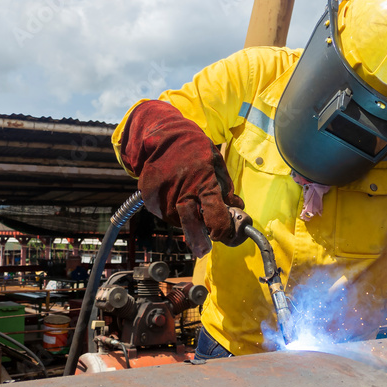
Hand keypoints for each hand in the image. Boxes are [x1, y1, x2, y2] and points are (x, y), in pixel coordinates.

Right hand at [119, 100, 243, 256]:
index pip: (216, 217)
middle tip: (204, 249)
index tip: (225, 233)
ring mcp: (164, 198)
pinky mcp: (150, 200)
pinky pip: (167, 215)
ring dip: (189, 221)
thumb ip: (226, 188)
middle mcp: (182, 194)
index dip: (223, 230)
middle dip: (201, 242)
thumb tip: (237, 207)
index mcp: (203, 183)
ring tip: (190, 203)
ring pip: (180, 222)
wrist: (159, 138)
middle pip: (193, 227)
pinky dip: (175, 213)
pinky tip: (177, 198)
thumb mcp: (216, 162)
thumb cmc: (193, 149)